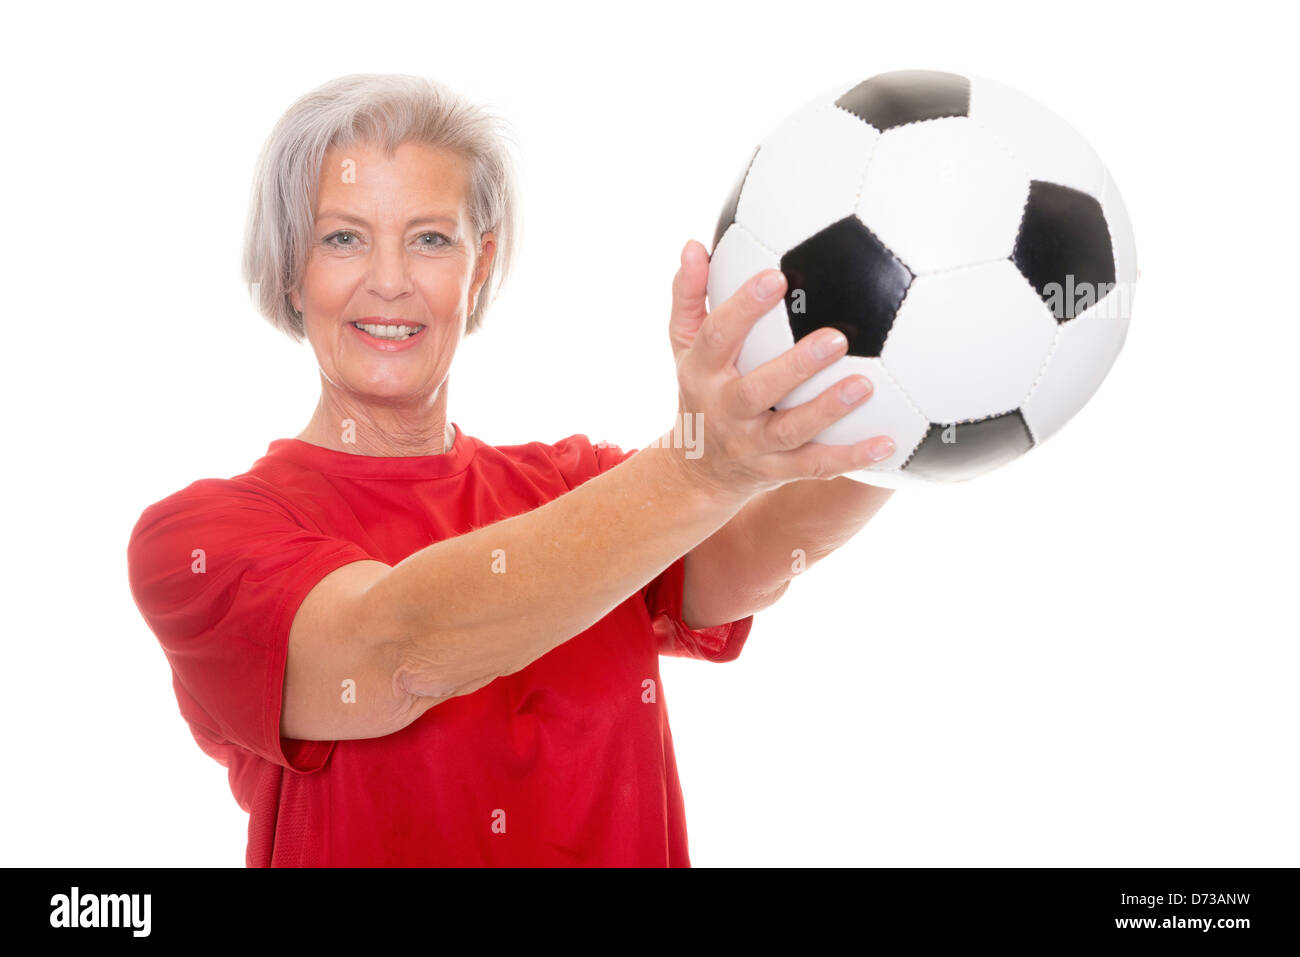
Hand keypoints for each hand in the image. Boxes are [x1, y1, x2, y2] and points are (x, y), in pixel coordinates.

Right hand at [663, 239, 895, 500]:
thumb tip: (693, 245)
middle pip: (757, 390)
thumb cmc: (700, 390)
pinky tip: (888, 443)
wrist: (697, 470)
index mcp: (702, 372)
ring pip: (791, 430)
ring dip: (828, 409)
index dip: (743, 308)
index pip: (717, 338)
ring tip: (866, 385)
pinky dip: (852, 457)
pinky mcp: (777, 471)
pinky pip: (817, 466)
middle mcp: (725, 411)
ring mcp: (752, 445)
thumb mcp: (684, 346)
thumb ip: (689, 296)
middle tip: (836, 338)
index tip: (775, 277)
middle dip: (796, 366)